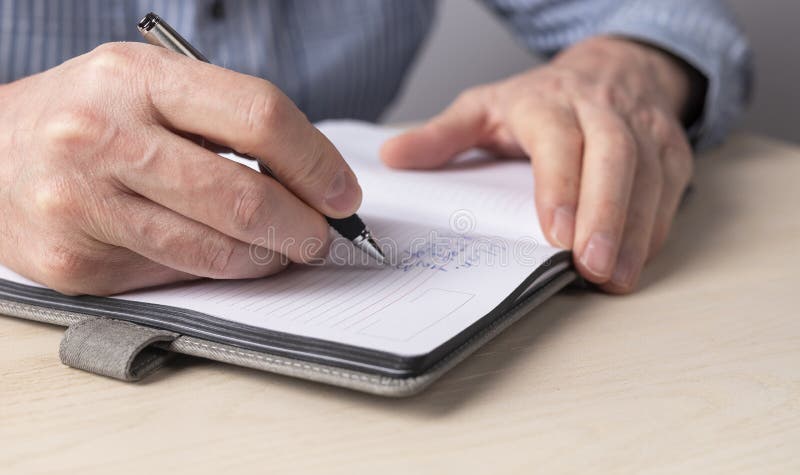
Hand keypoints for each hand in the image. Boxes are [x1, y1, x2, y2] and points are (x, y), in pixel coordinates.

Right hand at [0, 42, 361, 294]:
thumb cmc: (90, 117)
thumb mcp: (151, 86)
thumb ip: (226, 122)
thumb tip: (312, 182)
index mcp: (137, 78)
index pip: (259, 116)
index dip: (316, 162)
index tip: (342, 192)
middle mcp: (102, 137)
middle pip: (243, 197)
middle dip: (303, 226)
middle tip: (321, 235)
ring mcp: (83, 205)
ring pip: (215, 252)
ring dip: (268, 258)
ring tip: (282, 250)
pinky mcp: (76, 265)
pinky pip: (177, 278)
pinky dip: (218, 273)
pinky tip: (224, 257)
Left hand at [382, 36, 699, 292]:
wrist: (613, 68)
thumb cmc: (543, 98)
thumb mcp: (484, 106)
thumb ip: (442, 135)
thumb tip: (394, 158)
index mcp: (550, 103)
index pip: (560, 142)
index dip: (561, 186)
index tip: (554, 233)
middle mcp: (602, 113)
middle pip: (614, 158)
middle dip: (607, 215)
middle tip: (590, 266)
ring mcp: (643, 130)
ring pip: (649, 177)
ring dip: (635, 232)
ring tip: (615, 278)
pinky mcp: (671, 151)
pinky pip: (669, 191)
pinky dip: (656, 229)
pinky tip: (637, 262)